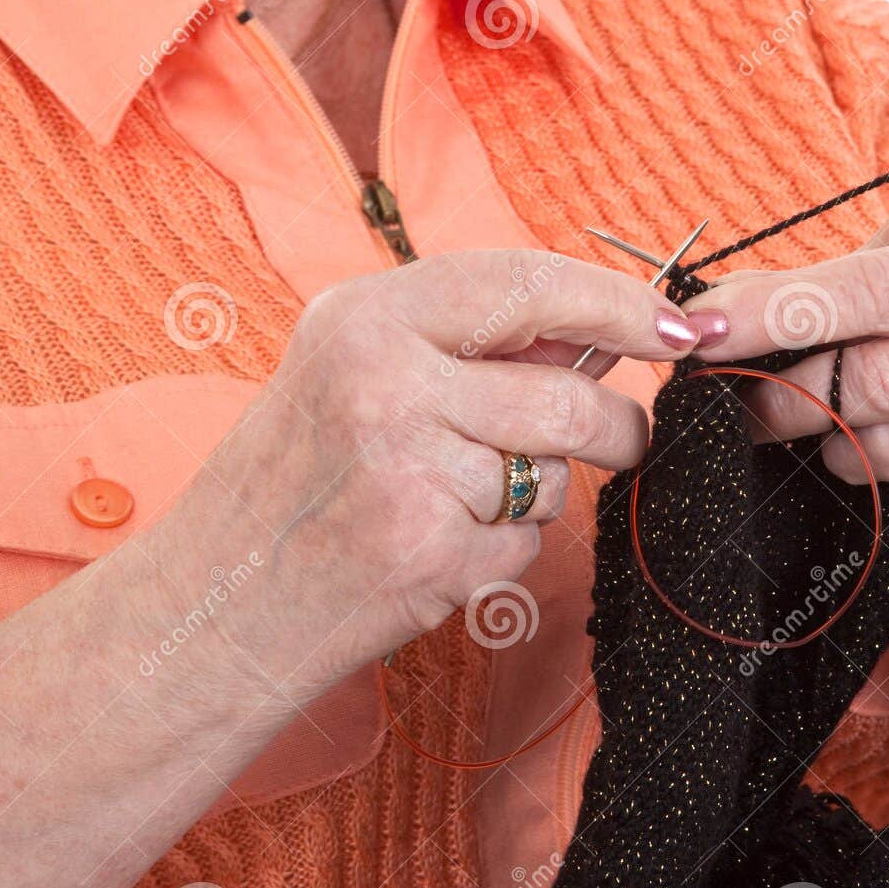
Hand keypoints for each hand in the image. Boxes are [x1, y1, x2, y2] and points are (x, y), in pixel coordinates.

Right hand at [147, 250, 714, 695]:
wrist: (212, 605)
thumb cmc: (294, 485)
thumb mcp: (350, 374)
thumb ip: (464, 345)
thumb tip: (599, 332)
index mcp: (362, 316)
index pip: (525, 282)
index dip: (617, 302)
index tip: (675, 325)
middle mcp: (381, 379)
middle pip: (568, 396)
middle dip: (618, 427)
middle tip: (621, 439)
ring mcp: (405, 468)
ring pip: (553, 475)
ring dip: (537, 494)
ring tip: (461, 501)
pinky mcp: (428, 551)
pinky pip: (526, 543)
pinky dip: (502, 552)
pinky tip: (436, 550)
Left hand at [679, 113, 888, 604]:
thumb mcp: (882, 287)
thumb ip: (813, 286)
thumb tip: (707, 310)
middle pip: (874, 295)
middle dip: (771, 322)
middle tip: (703, 346)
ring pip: (866, 386)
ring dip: (795, 404)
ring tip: (774, 409)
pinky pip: (883, 450)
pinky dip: (842, 453)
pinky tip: (851, 446)